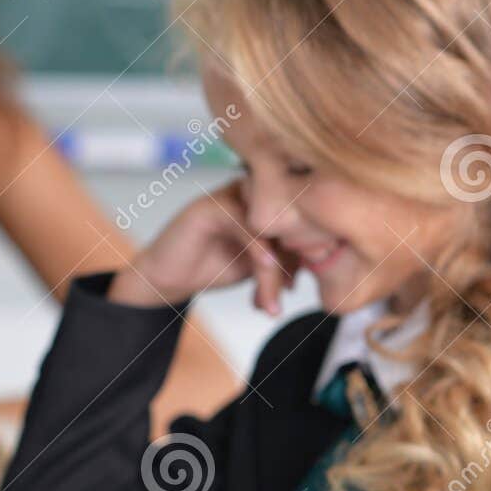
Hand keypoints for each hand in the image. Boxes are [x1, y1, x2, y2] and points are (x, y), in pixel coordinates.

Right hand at [109, 180, 300, 315]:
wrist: (168, 277)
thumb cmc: (212, 266)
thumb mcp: (259, 266)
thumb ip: (287, 256)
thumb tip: (323, 260)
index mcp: (266, 201)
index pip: (303, 220)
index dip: (311, 250)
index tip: (305, 282)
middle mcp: (251, 192)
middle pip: (288, 223)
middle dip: (293, 263)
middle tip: (288, 293)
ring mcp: (231, 195)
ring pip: (268, 228)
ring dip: (273, 268)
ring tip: (269, 299)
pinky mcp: (211, 205)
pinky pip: (244, 224)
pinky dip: (258, 250)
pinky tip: (264, 269)